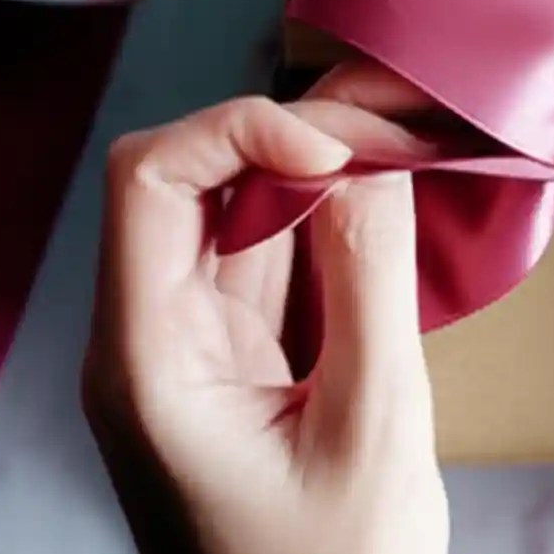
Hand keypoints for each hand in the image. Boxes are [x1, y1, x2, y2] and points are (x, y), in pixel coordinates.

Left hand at [82, 97, 447, 553]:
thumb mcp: (374, 425)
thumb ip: (371, 285)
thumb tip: (374, 166)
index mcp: (148, 363)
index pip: (149, 183)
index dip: (241, 132)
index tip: (341, 153)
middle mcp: (152, 339)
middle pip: (194, 180)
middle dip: (295, 135)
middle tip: (398, 127)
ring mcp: (194, 345)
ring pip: (236, 210)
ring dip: (319, 168)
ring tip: (405, 145)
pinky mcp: (239, 355)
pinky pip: (272, 256)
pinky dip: (329, 218)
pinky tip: (387, 202)